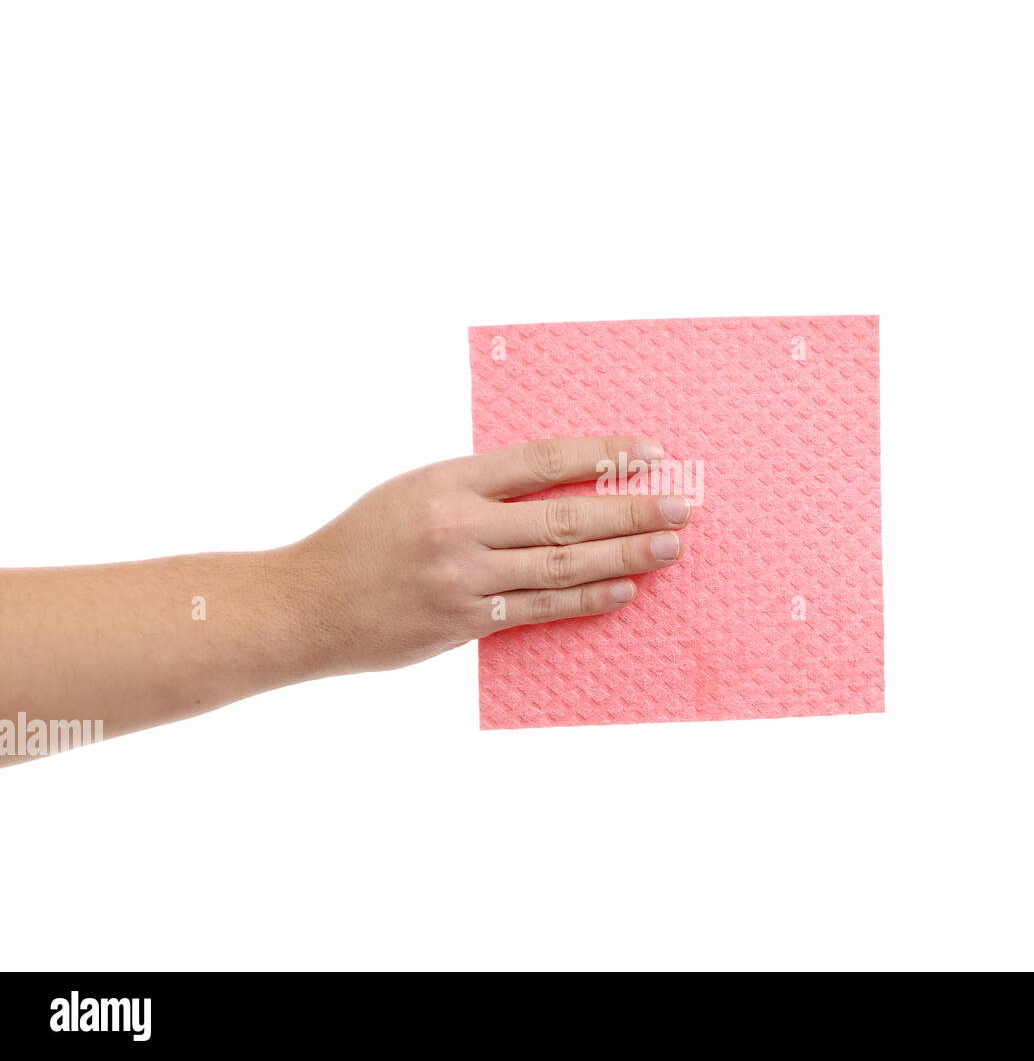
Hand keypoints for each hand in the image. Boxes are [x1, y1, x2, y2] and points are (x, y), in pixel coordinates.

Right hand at [286, 436, 691, 673]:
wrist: (307, 606)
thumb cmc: (362, 541)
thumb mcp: (413, 490)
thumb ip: (479, 488)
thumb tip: (556, 487)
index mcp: (448, 481)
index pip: (542, 459)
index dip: (601, 455)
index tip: (647, 453)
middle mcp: (459, 526)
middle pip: (564, 514)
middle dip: (631, 510)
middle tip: (682, 506)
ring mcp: (464, 579)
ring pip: (561, 564)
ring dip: (623, 556)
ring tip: (669, 547)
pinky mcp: (465, 624)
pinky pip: (539, 609)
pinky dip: (585, 598)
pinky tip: (624, 590)